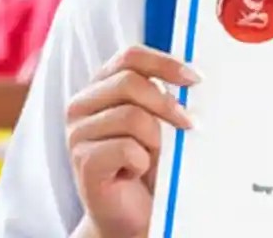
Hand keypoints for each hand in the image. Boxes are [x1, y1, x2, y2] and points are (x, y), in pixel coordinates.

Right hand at [65, 45, 199, 237]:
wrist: (132, 215)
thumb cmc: (146, 168)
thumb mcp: (158, 124)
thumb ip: (163, 98)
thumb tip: (192, 80)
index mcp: (100, 87)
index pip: (130, 57)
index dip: (165, 63)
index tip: (195, 79)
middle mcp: (82, 105)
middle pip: (130, 82)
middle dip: (167, 104)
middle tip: (189, 124)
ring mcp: (78, 133)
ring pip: (132, 116)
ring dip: (155, 140)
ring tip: (154, 158)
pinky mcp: (83, 160)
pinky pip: (126, 148)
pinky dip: (142, 161)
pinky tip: (136, 172)